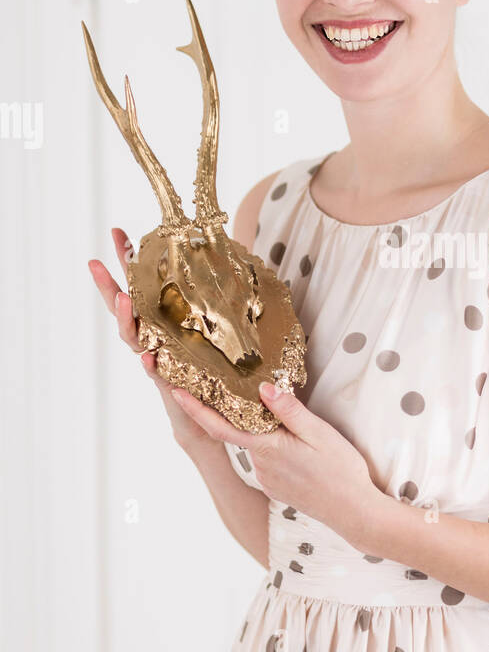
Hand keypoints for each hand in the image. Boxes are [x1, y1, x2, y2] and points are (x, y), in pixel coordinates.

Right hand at [87, 227, 215, 456]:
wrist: (209, 418)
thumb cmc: (209, 371)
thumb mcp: (210, 332)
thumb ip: (212, 306)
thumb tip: (229, 264)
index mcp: (163, 322)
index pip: (142, 287)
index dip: (129, 262)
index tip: (117, 233)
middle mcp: (153, 339)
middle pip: (125, 309)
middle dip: (110, 286)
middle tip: (96, 263)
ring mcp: (156, 361)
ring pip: (134, 338)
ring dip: (126, 318)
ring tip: (122, 299)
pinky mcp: (168, 384)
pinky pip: (156, 373)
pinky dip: (151, 365)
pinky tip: (148, 356)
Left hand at [171, 381, 383, 544]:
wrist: (354, 513)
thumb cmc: (341, 471)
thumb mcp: (320, 433)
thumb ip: (289, 411)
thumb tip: (262, 388)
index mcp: (268, 448)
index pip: (221, 427)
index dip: (196, 409)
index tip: (176, 392)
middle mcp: (261, 466)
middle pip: (242, 433)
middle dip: (242, 414)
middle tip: (251, 393)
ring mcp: (268, 480)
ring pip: (258, 447)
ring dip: (267, 434)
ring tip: (293, 426)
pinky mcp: (277, 489)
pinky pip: (270, 462)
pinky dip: (276, 449)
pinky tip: (300, 450)